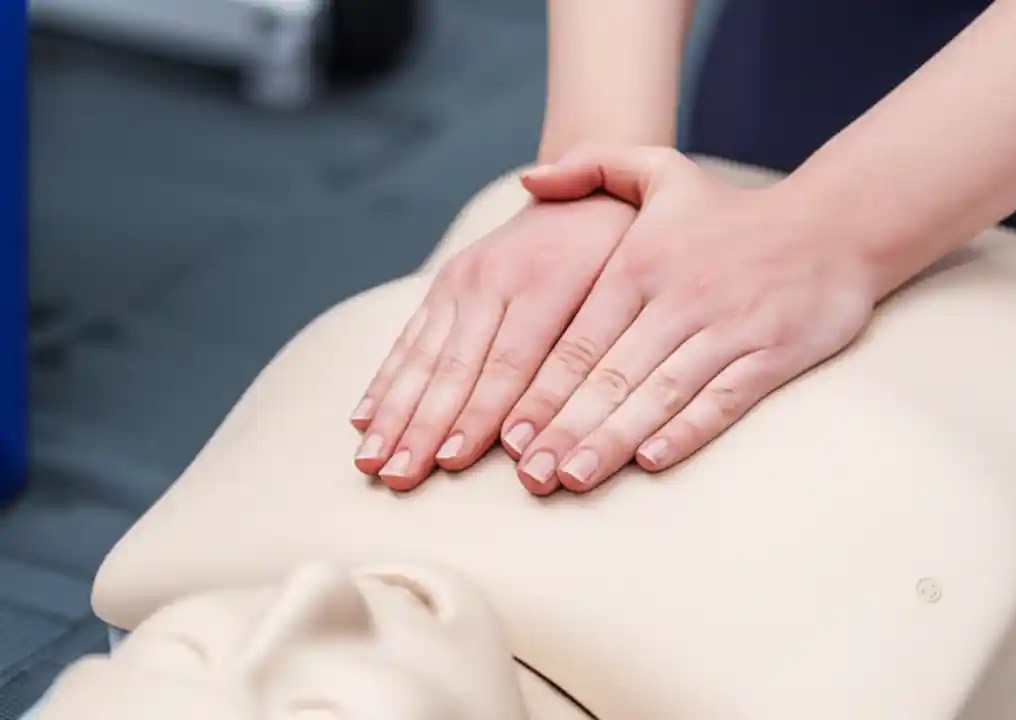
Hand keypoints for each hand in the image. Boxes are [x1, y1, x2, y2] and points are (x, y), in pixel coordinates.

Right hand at [351, 195, 635, 490]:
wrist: (597, 184)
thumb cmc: (626, 250)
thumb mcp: (627, 283)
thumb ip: (591, 347)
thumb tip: (552, 425)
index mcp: (546, 282)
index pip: (508, 364)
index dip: (479, 414)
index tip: (452, 462)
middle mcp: (496, 278)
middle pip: (455, 367)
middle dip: (423, 427)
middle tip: (399, 478)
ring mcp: (464, 279)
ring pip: (423, 357)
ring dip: (395, 414)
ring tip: (371, 463)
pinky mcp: (446, 283)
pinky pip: (410, 338)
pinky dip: (385, 381)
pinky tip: (362, 419)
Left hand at [506, 145, 877, 494]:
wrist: (833, 226)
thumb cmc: (732, 211)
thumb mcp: (661, 169)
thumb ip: (591, 165)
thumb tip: (527, 182)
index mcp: (641, 262)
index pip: (581, 338)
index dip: (543, 389)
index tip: (508, 433)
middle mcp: (680, 298)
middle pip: (613, 375)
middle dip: (566, 427)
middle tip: (529, 476)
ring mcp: (728, 329)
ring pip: (660, 394)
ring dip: (614, 440)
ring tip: (574, 478)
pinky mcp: (771, 355)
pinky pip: (723, 400)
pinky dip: (687, 430)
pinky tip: (651, 461)